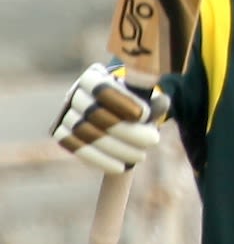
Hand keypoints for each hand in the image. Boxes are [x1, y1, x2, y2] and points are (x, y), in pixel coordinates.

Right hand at [50, 62, 168, 174]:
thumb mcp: (144, 98)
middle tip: (153, 140)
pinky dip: (100, 160)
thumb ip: (152, 100)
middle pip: (95, 113)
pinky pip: (77, 148)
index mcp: (93, 76)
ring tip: (140, 156)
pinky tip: (121, 167)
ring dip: (116, 148)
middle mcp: (75, 92)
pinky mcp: (62, 133)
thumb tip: (161, 103)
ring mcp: (65, 113)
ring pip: (86, 133)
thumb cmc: (132, 105)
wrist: (112, 117)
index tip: (144, 115)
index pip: (101, 86)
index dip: (120, 101)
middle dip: (126, 130)